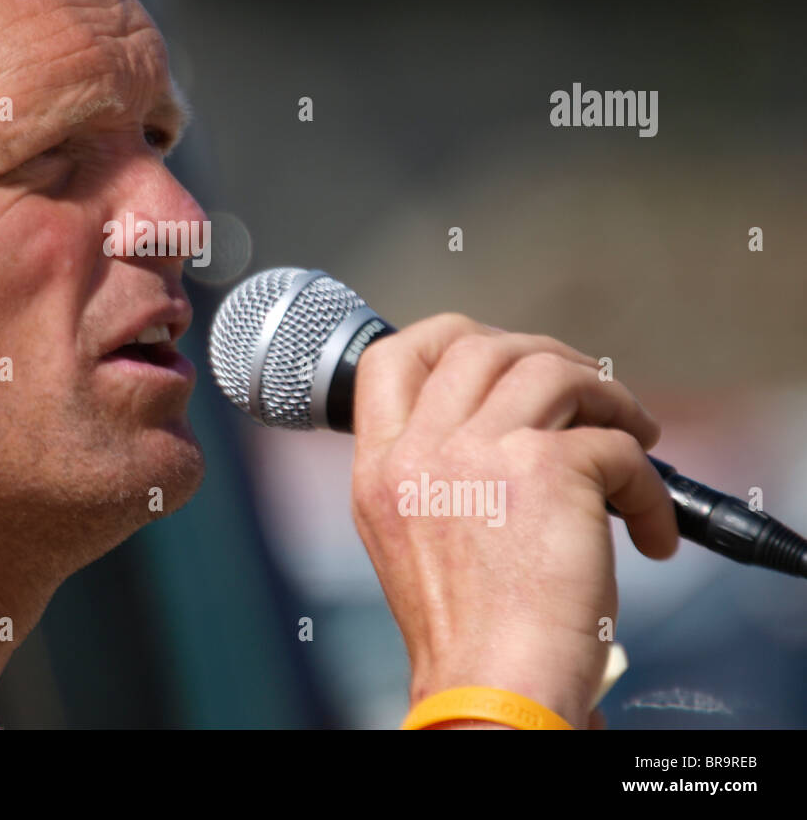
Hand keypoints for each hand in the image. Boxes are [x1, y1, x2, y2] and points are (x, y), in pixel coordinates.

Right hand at [349, 314, 678, 728]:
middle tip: (584, 392)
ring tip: (635, 435)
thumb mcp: (410, 539)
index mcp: (381, 469)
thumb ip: (432, 471)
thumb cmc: (466, 632)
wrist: (494, 688)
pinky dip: (647, 478)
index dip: (449, 339)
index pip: (391, 359)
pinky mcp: (546, 470)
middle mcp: (419, 452)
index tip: (497, 356)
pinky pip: (615, 441)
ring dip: (606, 395)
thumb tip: (501, 418)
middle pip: (477, 345)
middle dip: (543, 355)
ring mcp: (478, 454)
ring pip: (550, 369)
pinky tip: (647, 523)